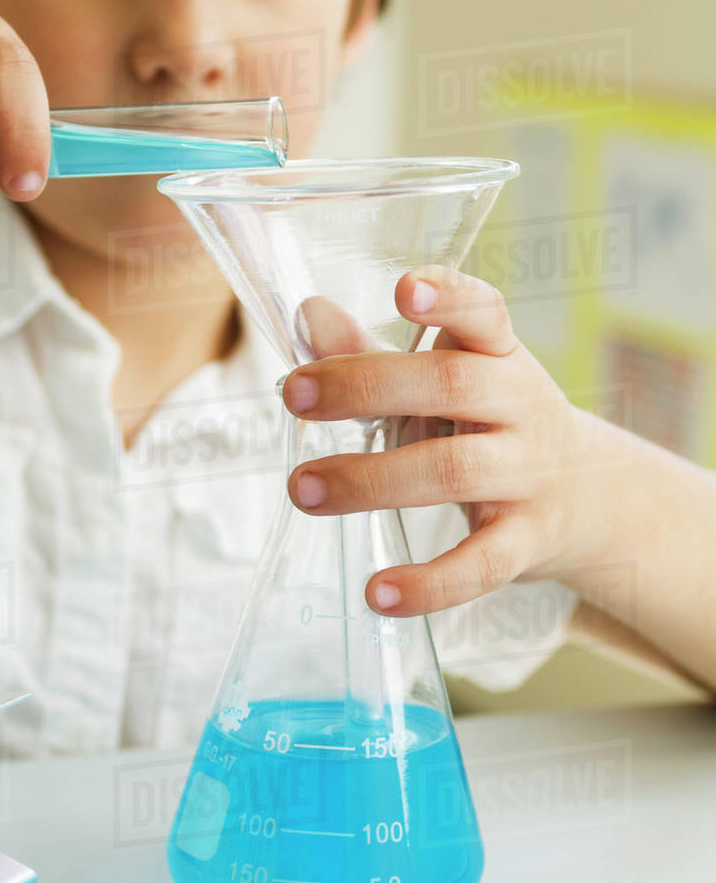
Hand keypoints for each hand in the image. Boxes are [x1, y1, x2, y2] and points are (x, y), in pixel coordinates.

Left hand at [282, 265, 605, 616]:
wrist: (589, 499)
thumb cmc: (488, 427)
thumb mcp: (443, 384)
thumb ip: (371, 353)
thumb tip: (308, 314)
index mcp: (499, 356)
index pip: (484, 315)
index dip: (449, 299)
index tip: (405, 288)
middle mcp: (521, 407)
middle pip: (450, 386)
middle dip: (366, 387)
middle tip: (293, 393)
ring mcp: (528, 476)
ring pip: (452, 472)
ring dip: (371, 480)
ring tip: (303, 489)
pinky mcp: (527, 543)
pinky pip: (480, 565)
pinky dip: (430, 584)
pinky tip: (377, 593)